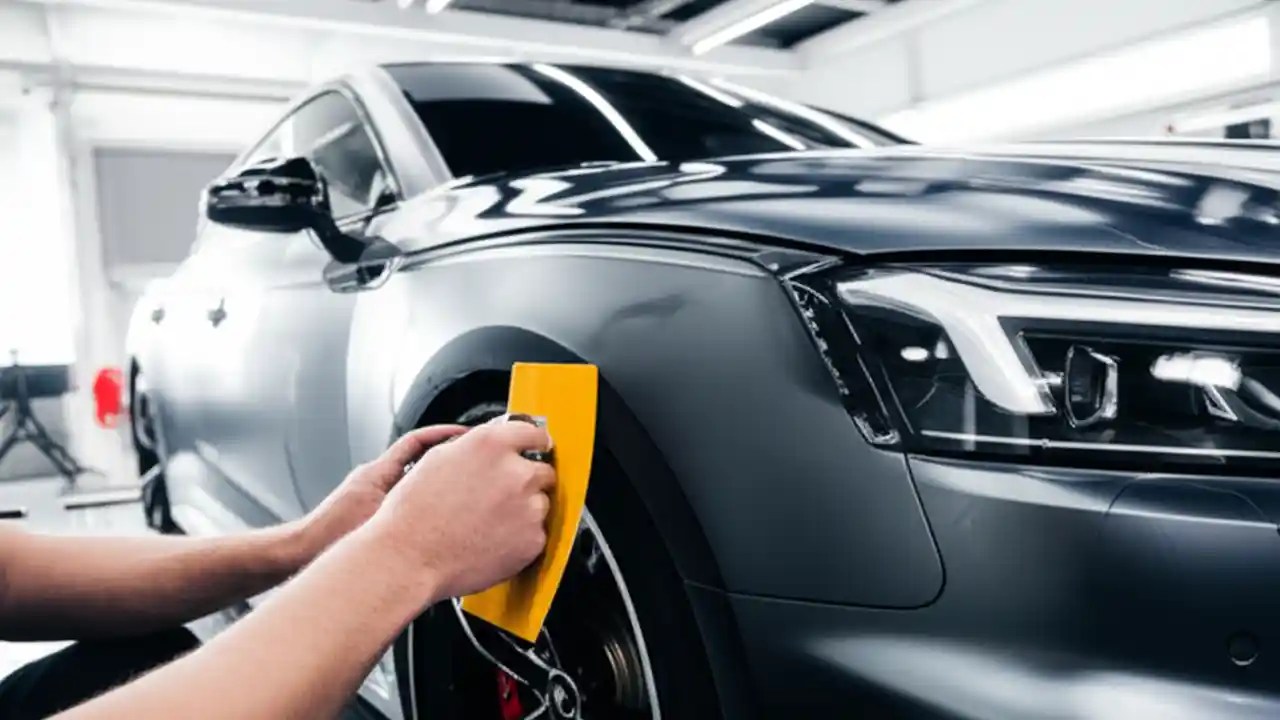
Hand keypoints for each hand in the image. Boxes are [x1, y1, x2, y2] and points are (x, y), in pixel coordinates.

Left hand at [296, 425, 467, 564]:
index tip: (466, 434)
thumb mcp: (379, 517)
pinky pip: (401, 497)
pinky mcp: (366, 508)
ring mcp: (370, 492)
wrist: (299, 551)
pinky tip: (430, 518)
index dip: (444, 434)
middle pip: (417, 457)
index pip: (416, 440)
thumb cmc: (330, 535)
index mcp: (378, 471)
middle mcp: (374, 476)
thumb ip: (410, 504)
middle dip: (444, 457)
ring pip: (410, 479)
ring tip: (456, 488)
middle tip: (468, 460)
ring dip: (432, 481)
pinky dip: (418, 500)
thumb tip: (443, 497)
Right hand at [367, 419, 554, 600]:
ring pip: (541, 503)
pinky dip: (520, 536)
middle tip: (499, 495)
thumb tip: (495, 440)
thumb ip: (475, 444)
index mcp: (491, 445)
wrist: (408, 559)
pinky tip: (491, 539)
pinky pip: (536, 533)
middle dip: (527, 480)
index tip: (534, 448)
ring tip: (487, 521)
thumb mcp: (437, 458)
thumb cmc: (414, 513)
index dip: (533, 442)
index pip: (534, 432)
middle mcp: (516, 473)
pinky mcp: (532, 540)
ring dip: (524, 509)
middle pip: (543, 469)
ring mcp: (528, 508)